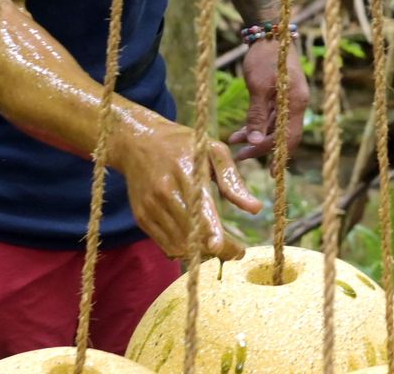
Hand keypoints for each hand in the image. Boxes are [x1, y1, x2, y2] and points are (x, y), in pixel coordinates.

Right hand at [114, 116, 260, 259]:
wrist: (138, 142)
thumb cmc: (183, 144)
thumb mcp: (213, 151)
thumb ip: (233, 181)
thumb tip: (256, 209)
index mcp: (185, 172)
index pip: (200, 208)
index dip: (212, 231)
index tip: (225, 248)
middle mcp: (164, 192)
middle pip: (191, 233)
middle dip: (218, 249)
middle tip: (238, 252)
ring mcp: (150, 207)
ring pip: (179, 244)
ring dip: (202, 252)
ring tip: (220, 247)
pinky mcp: (142, 217)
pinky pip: (166, 245)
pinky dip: (184, 250)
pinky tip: (198, 243)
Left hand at [230, 36, 310, 162]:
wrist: (270, 32)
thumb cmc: (265, 57)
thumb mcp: (258, 86)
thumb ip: (257, 115)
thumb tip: (255, 141)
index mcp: (295, 102)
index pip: (290, 136)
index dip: (279, 155)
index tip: (269, 172)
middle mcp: (296, 103)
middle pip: (282, 134)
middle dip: (261, 147)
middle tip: (241, 157)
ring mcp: (289, 99)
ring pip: (274, 126)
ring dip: (255, 136)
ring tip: (233, 142)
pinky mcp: (281, 95)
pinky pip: (270, 116)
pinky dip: (256, 124)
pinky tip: (239, 131)